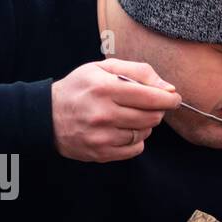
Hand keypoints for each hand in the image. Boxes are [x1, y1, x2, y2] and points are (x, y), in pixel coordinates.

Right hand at [50, 59, 181, 161]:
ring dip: (144, 125)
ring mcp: (102, 136)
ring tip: (128, 116)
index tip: (174, 98)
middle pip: (152, 116)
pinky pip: (135, 149)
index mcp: (104, 88)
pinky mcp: (102, 153)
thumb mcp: (103, 69)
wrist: (47, 116)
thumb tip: (169, 89)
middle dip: (156, 110)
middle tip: (147, 105)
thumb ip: (138, 72)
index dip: (169, 98)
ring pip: (145, 133)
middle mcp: (103, 113)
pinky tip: (123, 130)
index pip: (150, 96)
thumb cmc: (80, 88)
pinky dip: (135, 140)